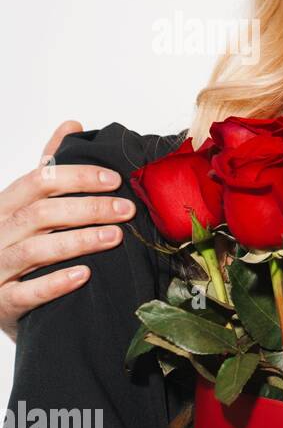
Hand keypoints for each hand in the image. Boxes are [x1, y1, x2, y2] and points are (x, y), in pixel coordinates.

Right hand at [0, 120, 136, 341]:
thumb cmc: (13, 246)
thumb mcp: (26, 204)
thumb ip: (48, 168)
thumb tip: (71, 124)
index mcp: (4, 207)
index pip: (38, 181)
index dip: (77, 178)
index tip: (116, 180)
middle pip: (40, 214)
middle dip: (87, 209)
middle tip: (127, 209)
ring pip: (34, 251)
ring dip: (78, 241)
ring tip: (116, 237)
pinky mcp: (1, 303)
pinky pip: (26, 293)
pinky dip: (55, 283)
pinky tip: (84, 275)